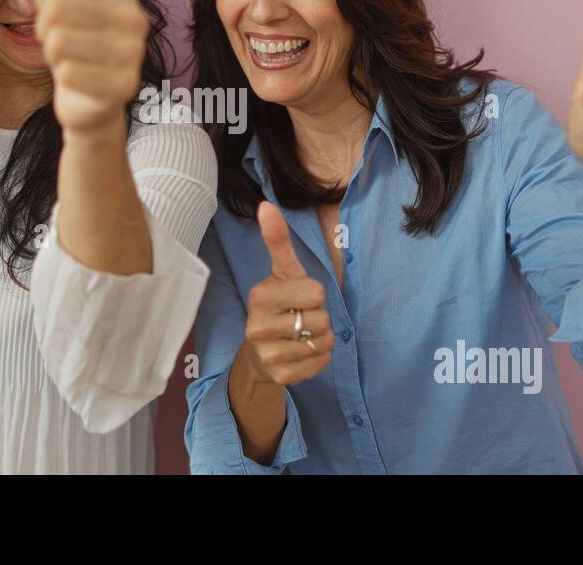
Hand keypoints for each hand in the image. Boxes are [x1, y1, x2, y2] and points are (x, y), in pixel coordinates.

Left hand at [35, 0, 147, 138]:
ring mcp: (133, 54)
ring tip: (70, 60)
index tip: (57, 14)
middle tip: (61, 42)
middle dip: (46, 29)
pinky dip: (64, 79)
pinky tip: (79, 81)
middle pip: (55, 9)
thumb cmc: (82, 43)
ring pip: (58, 41)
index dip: (44, 0)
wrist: (92, 101)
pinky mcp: (123, 87)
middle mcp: (135, 18)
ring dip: (54, 55)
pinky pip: (68, 73)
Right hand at [241, 202, 333, 385]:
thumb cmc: (277, 304)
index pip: (316, 292)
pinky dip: (320, 356)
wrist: (258, 352)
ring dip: (321, 336)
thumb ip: (277, 240)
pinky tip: (302, 351)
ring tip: (301, 334)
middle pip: (322, 318)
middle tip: (300, 317)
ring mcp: (269, 354)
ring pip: (324, 341)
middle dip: (318, 316)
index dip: (314, 293)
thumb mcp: (281, 272)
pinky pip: (322, 361)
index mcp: (260, 296)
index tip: (298, 296)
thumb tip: (266, 205)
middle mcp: (259, 326)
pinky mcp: (281, 376)